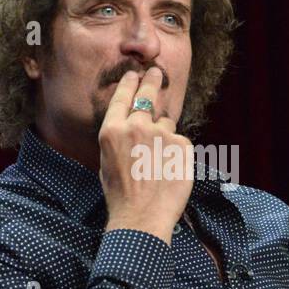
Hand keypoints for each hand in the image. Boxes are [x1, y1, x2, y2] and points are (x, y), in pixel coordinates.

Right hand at [98, 66, 192, 244]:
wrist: (141, 216)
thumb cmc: (120, 195)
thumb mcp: (106, 161)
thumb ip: (118, 137)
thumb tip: (130, 123)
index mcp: (112, 130)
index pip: (123, 96)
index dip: (130, 82)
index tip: (135, 73)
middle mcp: (136, 126)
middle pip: (148, 95)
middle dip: (152, 81)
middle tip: (156, 72)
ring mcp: (162, 134)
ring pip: (167, 124)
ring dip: (165, 135)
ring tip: (158, 162)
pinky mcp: (182, 145)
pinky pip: (180, 142)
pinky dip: (177, 153)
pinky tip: (169, 171)